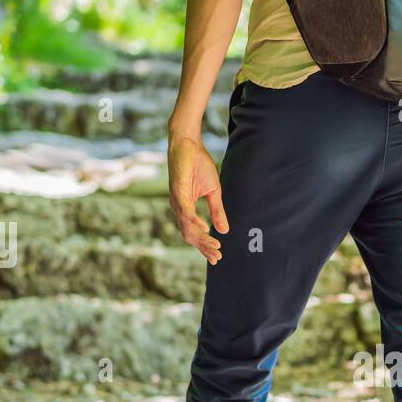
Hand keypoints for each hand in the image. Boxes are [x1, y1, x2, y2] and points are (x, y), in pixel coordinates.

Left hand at [168, 134, 228, 263]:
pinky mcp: (177, 190)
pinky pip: (185, 211)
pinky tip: (204, 229)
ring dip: (201, 239)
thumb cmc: (198, 165)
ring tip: (215, 246)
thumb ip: (217, 211)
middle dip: (204, 247)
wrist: (188, 143)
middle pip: (190, 235)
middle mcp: (179, 208)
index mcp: (186, 208)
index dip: (205, 246)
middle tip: (217, 258)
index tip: (217, 258)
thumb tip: (225, 230)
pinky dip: (194, 221)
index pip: (194, 233)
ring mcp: (176, 200)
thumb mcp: (213, 191)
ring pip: (187, 227)